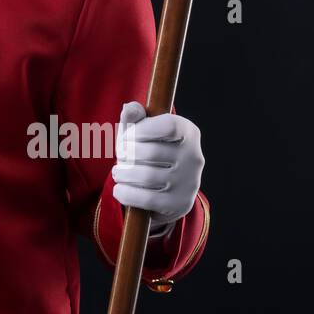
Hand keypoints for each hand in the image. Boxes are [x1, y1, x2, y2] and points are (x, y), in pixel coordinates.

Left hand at [111, 101, 203, 236]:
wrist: (163, 191)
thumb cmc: (147, 151)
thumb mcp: (140, 131)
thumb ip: (134, 117)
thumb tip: (130, 108)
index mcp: (188, 132)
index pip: (169, 125)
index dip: (142, 130)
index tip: (128, 136)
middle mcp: (194, 157)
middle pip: (151, 152)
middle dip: (126, 154)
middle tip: (121, 157)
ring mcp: (189, 183)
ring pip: (147, 176)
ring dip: (123, 174)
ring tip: (118, 172)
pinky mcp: (179, 204)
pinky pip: (147, 199)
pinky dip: (126, 193)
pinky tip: (120, 189)